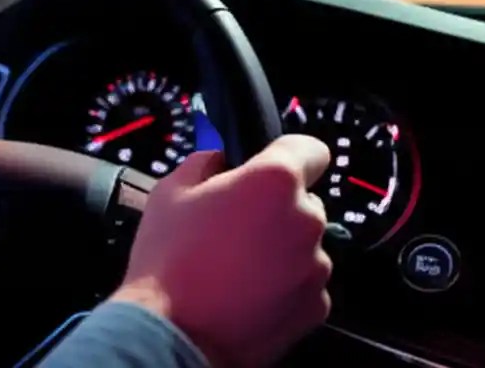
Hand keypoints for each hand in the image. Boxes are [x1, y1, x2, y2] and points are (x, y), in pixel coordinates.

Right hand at [110, 135, 332, 367]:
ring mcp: (315, 266)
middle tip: (233, 226)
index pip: (310, 149)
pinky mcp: (315, 304)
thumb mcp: (171, 191)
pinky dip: (282, 285)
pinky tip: (245, 291)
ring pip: (302, 243)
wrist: (173, 335)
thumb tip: (218, 159)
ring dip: (278, 248)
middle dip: (273, 209)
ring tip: (233, 265)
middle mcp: (305, 220)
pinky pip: (303, 282)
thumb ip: (205, 163)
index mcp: (274, 181)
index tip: (272, 165)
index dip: (288, 154)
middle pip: (302, 201)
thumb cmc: (168, 263)